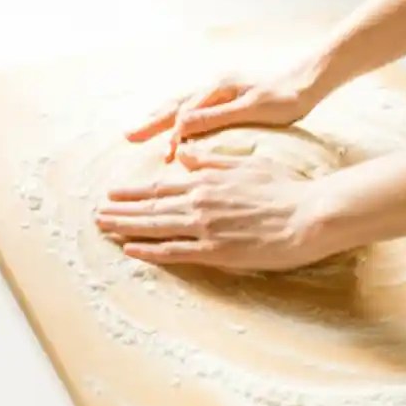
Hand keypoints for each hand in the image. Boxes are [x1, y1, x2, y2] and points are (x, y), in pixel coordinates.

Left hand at [94, 144, 333, 272]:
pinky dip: (149, 251)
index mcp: (206, 181)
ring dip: (126, 228)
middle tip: (96, 215)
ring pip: (155, 227)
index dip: (132, 192)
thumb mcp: (244, 164)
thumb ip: (210, 160)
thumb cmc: (284, 189)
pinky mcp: (216, 251)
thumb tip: (184, 153)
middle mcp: (199, 202)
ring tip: (103, 228)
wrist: (309, 214)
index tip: (112, 193)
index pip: (160, 188)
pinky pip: (175, 252)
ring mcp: (205, 228)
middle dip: (119, 211)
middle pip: (149, 208)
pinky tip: (130, 250)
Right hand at [126, 64, 322, 159]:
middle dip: (151, 123)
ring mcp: (219, 89)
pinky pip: (192, 105)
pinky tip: (174, 122)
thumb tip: (181, 126)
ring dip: (160, 117)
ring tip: (141, 128)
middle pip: (174, 106)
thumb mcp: (252, 109)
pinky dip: (176, 114)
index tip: (166, 158)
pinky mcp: (227, 95)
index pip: (185, 116)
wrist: (309, 80)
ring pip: (181, 104)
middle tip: (127, 137)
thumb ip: (215, 118)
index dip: (174, 138)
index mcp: (217, 90)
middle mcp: (213, 86)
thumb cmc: (285, 98)